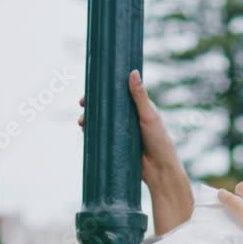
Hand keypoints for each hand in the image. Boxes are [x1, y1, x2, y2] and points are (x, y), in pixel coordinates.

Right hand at [78, 71, 193, 234]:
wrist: (160, 171)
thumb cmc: (160, 142)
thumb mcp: (149, 116)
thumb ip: (140, 96)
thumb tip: (133, 72)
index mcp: (139, 108)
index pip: (118, 95)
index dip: (104, 92)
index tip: (90, 90)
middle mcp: (130, 119)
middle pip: (107, 108)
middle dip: (93, 106)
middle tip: (82, 105)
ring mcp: (123, 133)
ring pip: (103, 123)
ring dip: (90, 121)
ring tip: (82, 123)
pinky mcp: (119, 146)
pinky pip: (103, 138)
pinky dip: (93, 134)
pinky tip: (85, 134)